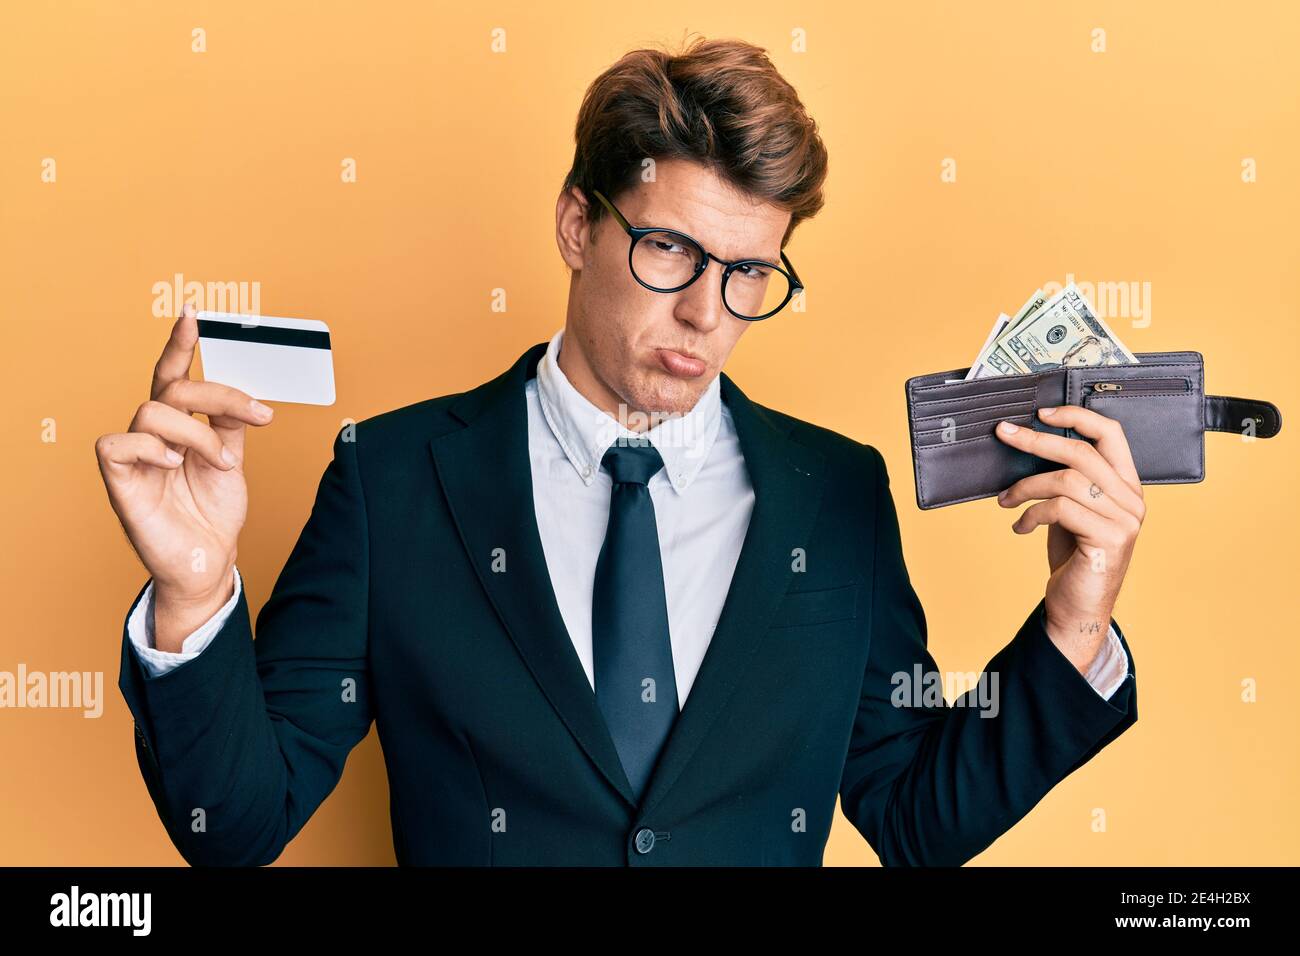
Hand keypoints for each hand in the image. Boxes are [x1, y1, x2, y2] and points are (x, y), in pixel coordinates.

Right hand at [95, 303, 274, 637]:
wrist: (210, 562)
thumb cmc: (213, 512)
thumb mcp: (231, 458)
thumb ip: (230, 423)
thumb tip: (243, 396)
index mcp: (179, 425)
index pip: (173, 374)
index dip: (180, 344)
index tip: (194, 314)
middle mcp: (153, 435)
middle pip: (172, 387)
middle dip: (218, 393)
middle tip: (257, 416)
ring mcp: (135, 457)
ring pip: (152, 410)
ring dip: (197, 432)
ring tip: (221, 463)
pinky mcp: (120, 482)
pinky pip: (117, 444)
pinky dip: (150, 448)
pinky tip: (174, 464)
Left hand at [993, 405, 1144, 669]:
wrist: (1078, 608)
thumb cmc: (1072, 557)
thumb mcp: (1070, 511)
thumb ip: (1064, 481)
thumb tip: (1027, 444)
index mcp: (1126, 484)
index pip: (1112, 433)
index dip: (1077, 416)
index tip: (1041, 412)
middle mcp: (1132, 499)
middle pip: (1082, 451)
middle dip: (1037, 440)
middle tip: (1004, 434)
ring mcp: (1125, 520)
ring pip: (1067, 480)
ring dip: (1026, 486)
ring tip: (1006, 500)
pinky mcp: (1110, 540)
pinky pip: (1060, 509)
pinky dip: (1031, 514)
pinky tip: (1019, 527)